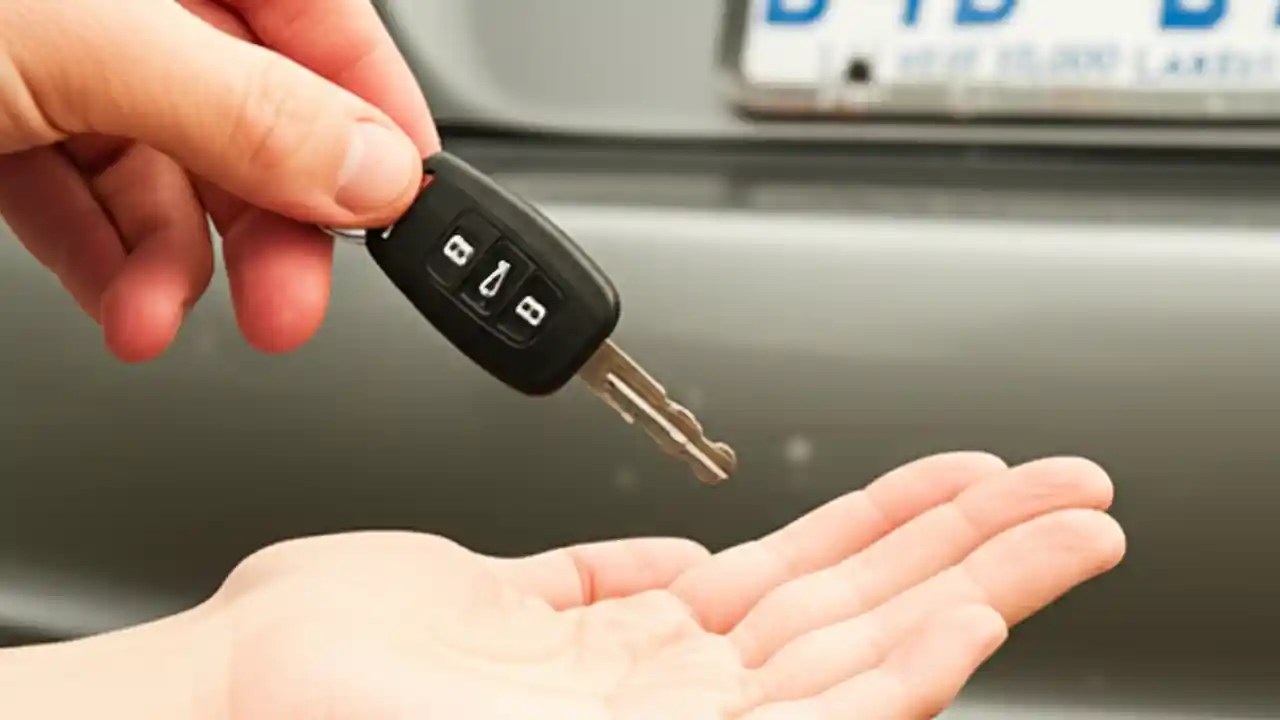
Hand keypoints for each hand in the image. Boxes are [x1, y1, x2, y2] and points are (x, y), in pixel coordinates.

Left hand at [0, 0, 435, 361]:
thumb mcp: (83, 38)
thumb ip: (241, 107)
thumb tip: (373, 174)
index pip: (322, 19)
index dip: (375, 110)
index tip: (405, 201)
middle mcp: (126, 5)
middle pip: (253, 114)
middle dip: (274, 223)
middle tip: (291, 297)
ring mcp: (60, 62)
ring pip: (168, 175)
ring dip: (179, 265)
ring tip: (166, 319)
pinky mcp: (3, 124)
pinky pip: (82, 201)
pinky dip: (108, 264)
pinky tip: (124, 308)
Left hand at [172, 452, 1120, 718]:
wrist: (235, 705)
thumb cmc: (322, 653)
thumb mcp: (493, 590)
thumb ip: (600, 582)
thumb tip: (683, 564)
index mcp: (632, 654)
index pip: (800, 582)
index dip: (890, 526)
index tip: (962, 480)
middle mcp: (667, 703)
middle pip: (853, 615)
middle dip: (969, 551)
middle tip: (1070, 496)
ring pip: (859, 664)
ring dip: (970, 596)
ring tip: (1064, 536)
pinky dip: (900, 672)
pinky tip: (967, 620)